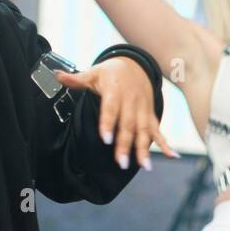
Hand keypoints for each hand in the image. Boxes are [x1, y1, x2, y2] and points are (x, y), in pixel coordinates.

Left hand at [52, 56, 178, 170]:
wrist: (136, 64)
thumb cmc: (111, 73)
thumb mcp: (93, 73)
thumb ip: (76, 78)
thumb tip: (57, 75)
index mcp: (114, 91)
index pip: (110, 109)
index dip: (108, 123)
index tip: (106, 139)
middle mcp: (131, 101)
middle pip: (128, 124)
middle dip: (125, 144)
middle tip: (120, 162)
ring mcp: (142, 109)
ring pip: (143, 130)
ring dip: (144, 148)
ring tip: (144, 166)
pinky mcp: (150, 115)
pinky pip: (158, 130)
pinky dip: (166, 143)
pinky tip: (172, 156)